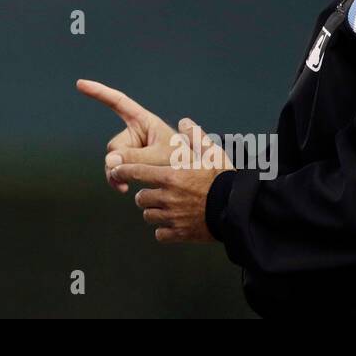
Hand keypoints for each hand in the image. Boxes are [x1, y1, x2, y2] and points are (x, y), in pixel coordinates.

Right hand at [77, 78, 178, 194]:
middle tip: (129, 176)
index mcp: (144, 121)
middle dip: (119, 161)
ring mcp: (132, 149)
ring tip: (125, 186)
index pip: (119, 103)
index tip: (80, 84)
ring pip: (113, 160)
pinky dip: (117, 179)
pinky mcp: (131, 163)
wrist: (193, 181)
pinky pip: (115, 170)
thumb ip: (136, 158)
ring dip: (117, 173)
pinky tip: (123, 188)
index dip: (99, 92)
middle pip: (115, 145)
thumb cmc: (183, 162)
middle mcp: (135, 133)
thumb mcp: (162, 157)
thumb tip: (109, 161)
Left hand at [115, 118, 231, 243]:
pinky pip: (160, 234)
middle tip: (156, 192)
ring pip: (148, 215)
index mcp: (170, 176)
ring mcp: (172, 217)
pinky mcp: (180, 234)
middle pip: (140, 197)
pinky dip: (164, 230)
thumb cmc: (225, 179)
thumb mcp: (212, 154)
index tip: (116, 170)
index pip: (136, 172)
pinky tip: (174, 224)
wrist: (239, 210)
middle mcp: (167, 197)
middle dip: (145, 194)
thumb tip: (184, 121)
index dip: (123, 171)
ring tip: (166, 207)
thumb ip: (196, 137)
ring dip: (153, 211)